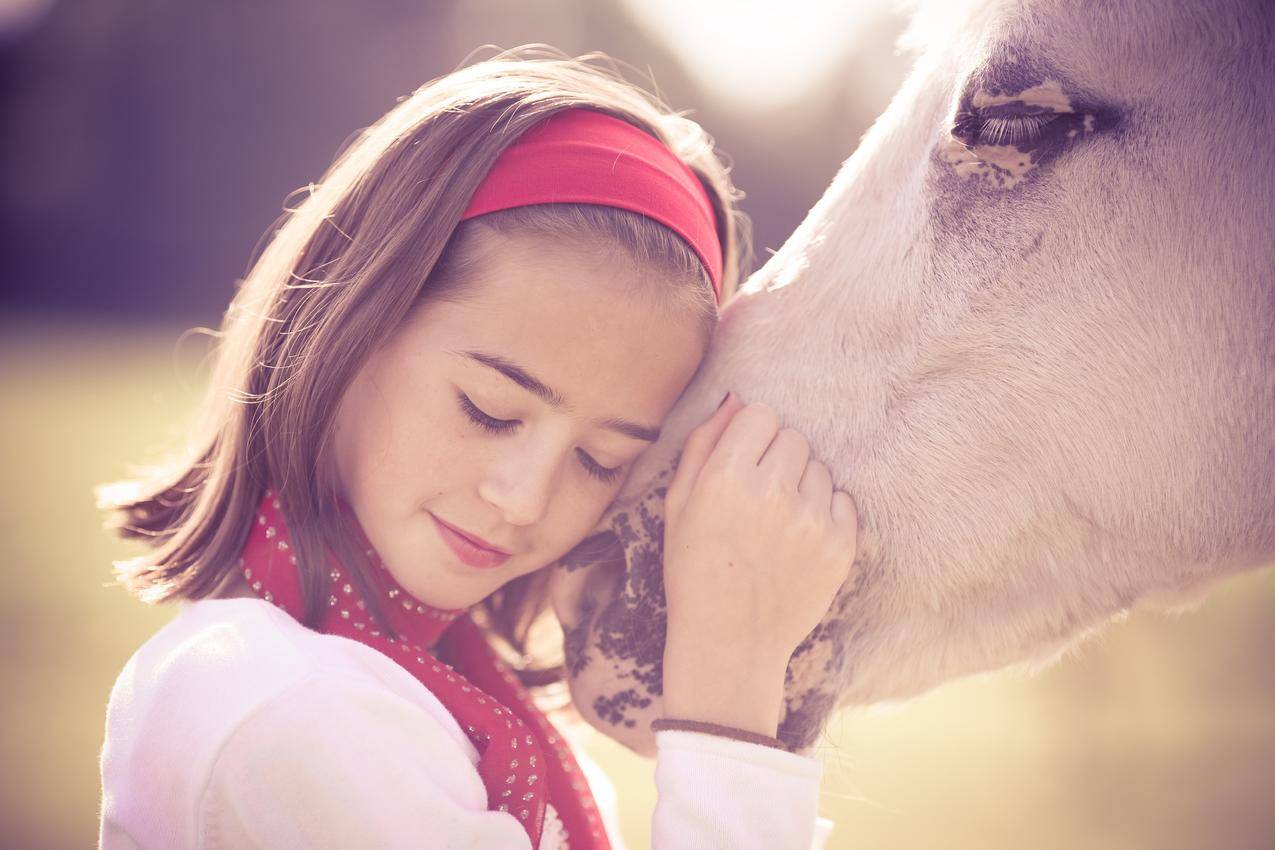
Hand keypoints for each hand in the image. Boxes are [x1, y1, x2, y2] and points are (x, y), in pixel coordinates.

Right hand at [662, 393, 858, 671]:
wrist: (729, 642)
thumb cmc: (694, 570)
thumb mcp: (678, 504)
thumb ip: (704, 444)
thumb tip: (735, 400)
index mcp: (727, 477)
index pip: (761, 416)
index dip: (749, 439)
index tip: (741, 466)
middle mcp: (773, 492)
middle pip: (793, 438)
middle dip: (776, 459)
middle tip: (758, 498)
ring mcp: (812, 520)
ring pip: (819, 468)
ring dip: (801, 486)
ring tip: (777, 524)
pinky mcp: (840, 546)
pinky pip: (843, 501)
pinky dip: (824, 513)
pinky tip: (798, 540)